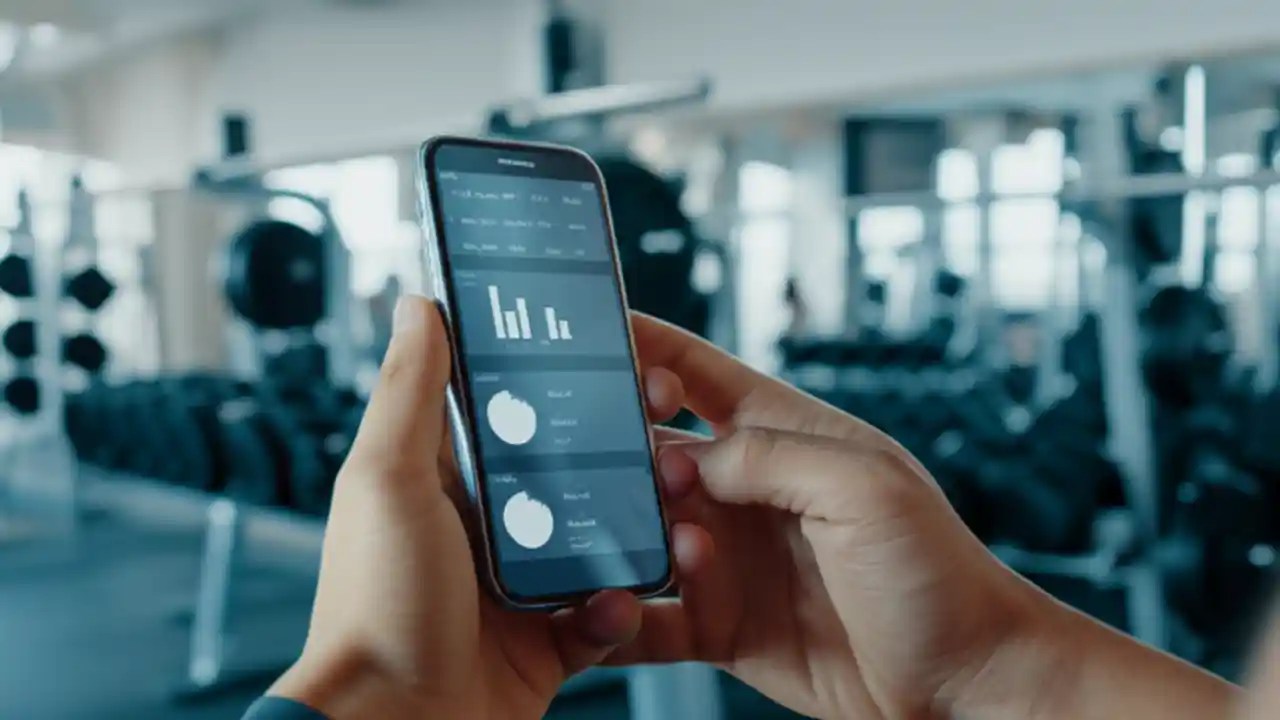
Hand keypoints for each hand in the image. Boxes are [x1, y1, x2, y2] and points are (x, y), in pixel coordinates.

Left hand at [269, 297, 666, 719]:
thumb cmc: (377, 606)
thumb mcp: (388, 482)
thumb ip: (411, 393)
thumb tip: (420, 302)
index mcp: (443, 478)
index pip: (509, 408)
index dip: (557, 378)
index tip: (613, 356)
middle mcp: (484, 525)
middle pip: (568, 470)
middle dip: (620, 458)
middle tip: (664, 444)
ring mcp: (518, 585)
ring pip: (599, 539)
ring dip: (637, 534)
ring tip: (668, 525)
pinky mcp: (546, 641)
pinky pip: (602, 612)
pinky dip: (616, 611)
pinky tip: (612, 607)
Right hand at [610, 314, 1233, 719]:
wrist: (964, 686)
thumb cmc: (936, 574)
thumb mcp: (864, 489)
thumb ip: (769, 456)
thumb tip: (682, 458)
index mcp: (782, 433)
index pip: (694, 371)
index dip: (638, 345)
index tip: (578, 332)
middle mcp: (745, 489)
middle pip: (648, 448)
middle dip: (608, 446)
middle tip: (579, 457)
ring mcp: (728, 558)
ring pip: (636, 528)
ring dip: (613, 531)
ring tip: (621, 541)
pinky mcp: (718, 625)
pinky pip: (651, 612)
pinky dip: (619, 609)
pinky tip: (609, 607)